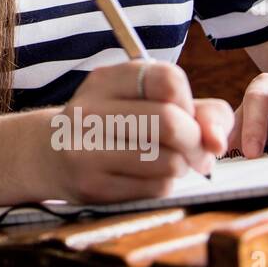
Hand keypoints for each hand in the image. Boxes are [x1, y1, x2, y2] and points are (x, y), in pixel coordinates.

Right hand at [50, 59, 233, 203]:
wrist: (49, 154)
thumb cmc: (112, 125)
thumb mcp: (144, 102)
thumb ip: (196, 111)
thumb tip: (218, 140)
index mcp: (105, 80)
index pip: (168, 79)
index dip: (189, 101)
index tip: (185, 113)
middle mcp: (90, 110)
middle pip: (171, 122)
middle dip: (195, 141)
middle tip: (194, 149)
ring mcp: (87, 149)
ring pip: (168, 160)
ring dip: (181, 166)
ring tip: (167, 162)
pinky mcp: (92, 185)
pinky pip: (156, 188)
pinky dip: (165, 185)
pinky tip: (147, 177)